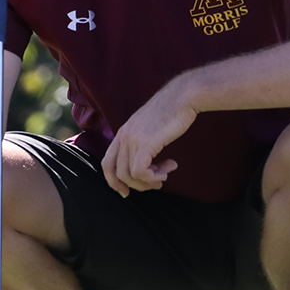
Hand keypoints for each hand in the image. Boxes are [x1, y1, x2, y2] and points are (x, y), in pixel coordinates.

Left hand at [101, 79, 196, 196]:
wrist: (183, 97)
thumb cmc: (172, 112)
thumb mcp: (150, 128)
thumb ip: (143, 143)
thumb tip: (145, 164)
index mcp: (122, 133)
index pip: (107, 163)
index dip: (114, 182)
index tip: (127, 192)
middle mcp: (123, 136)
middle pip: (117, 173)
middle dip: (136, 186)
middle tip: (155, 184)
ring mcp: (132, 139)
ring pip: (129, 175)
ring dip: (149, 181)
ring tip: (165, 174)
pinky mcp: (145, 143)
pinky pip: (140, 172)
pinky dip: (153, 177)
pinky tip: (167, 170)